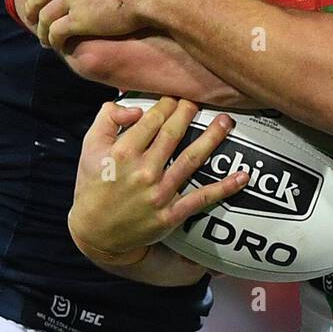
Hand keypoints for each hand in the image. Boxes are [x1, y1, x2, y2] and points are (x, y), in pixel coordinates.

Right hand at [67, 97, 249, 267]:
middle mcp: (143, 171)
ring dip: (212, 138)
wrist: (95, 233)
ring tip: (227, 122)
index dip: (167, 104)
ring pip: (192, 158)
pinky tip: (242, 176)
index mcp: (122, 153)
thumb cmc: (94, 184)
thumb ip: (107, 118)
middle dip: (189, 112)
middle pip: (174, 133)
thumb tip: (137, 107)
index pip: (152, 119)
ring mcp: (159, 193)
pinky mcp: (171, 214)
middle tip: (200, 101)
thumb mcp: (89, 147)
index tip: (175, 98)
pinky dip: (224, 188)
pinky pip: (202, 198)